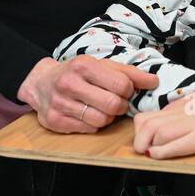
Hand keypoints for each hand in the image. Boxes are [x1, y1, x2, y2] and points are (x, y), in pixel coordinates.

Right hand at [17, 56, 159, 133]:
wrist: (40, 82)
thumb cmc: (77, 73)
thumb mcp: (101, 66)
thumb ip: (128, 73)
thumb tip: (154, 81)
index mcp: (83, 66)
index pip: (122, 84)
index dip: (128, 90)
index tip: (124, 89)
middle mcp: (69, 84)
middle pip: (113, 105)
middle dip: (120, 106)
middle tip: (116, 102)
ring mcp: (60, 104)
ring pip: (102, 121)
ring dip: (108, 117)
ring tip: (102, 108)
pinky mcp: (55, 121)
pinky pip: (88, 129)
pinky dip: (94, 124)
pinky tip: (88, 114)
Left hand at [133, 78, 194, 158]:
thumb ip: (182, 117)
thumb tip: (166, 136)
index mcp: (178, 108)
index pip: (146, 118)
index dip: (139, 133)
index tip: (144, 142)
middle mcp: (181, 114)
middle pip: (144, 125)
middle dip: (138, 141)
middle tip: (144, 150)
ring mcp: (191, 124)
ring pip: (154, 133)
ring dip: (147, 147)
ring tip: (152, 153)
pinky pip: (176, 145)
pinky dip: (163, 152)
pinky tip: (162, 155)